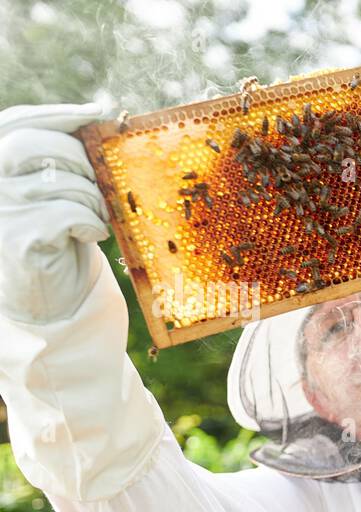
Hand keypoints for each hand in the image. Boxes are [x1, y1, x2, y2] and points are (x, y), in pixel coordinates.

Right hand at [0, 102, 111, 323]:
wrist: (50, 297)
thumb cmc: (58, 235)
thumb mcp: (54, 189)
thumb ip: (58, 158)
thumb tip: (93, 117)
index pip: (14, 122)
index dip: (56, 113)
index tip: (96, 111)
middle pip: (33, 145)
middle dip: (78, 158)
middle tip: (97, 182)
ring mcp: (1, 211)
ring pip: (61, 182)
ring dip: (92, 198)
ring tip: (96, 215)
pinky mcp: (19, 239)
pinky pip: (69, 214)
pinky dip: (91, 222)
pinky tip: (91, 234)